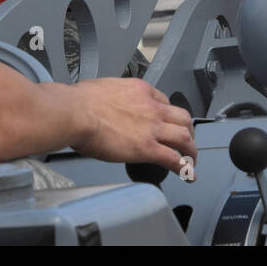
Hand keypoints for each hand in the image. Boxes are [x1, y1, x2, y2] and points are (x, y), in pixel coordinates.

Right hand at [69, 77, 197, 175]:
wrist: (76, 112)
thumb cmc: (80, 101)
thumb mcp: (100, 90)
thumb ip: (109, 98)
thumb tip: (101, 105)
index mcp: (139, 90)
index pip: (163, 101)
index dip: (167, 113)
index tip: (166, 121)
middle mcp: (151, 107)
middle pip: (182, 117)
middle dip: (187, 130)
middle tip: (185, 140)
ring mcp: (152, 127)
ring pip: (184, 137)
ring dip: (191, 149)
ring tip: (191, 159)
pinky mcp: (148, 148)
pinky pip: (174, 159)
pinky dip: (185, 168)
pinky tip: (188, 175)